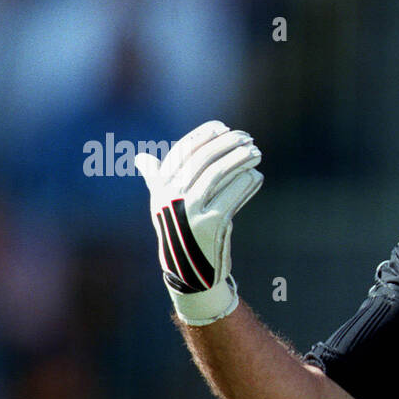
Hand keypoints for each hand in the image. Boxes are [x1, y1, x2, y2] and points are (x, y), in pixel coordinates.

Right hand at [136, 121, 263, 325]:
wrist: (191, 271)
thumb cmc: (182, 232)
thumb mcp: (164, 206)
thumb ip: (158, 180)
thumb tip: (141, 159)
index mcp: (160, 187)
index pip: (182, 151)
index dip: (203, 136)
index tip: (223, 127)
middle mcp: (171, 197)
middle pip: (203, 160)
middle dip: (227, 145)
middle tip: (247, 138)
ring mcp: (190, 210)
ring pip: (218, 174)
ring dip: (240, 159)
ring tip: (256, 152)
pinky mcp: (211, 223)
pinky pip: (232, 194)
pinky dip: (246, 182)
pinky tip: (256, 176)